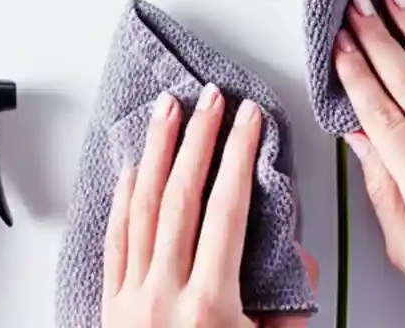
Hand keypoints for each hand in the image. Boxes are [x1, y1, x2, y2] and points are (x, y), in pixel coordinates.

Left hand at [102, 85, 315, 327]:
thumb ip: (290, 304)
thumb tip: (294, 252)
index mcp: (210, 306)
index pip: (228, 211)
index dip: (239, 157)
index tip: (248, 118)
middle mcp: (165, 296)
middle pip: (181, 198)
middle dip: (198, 139)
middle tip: (210, 98)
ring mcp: (131, 298)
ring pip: (141, 210)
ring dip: (156, 152)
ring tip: (166, 110)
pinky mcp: (110, 307)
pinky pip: (115, 242)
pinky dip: (122, 199)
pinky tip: (131, 168)